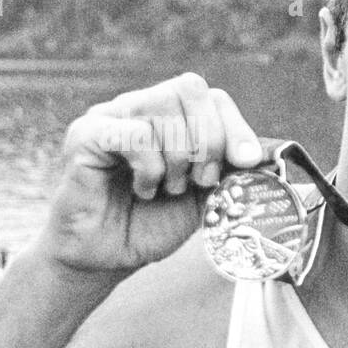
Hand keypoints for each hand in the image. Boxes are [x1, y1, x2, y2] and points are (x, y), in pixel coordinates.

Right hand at [37, 72, 264, 274]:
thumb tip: (261, 154)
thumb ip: (230, 169)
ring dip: (178, 158)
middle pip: (190, 90)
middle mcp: (139, 107)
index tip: (246, 161)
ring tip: (168, 188)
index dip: (235, 127)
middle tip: (200, 180)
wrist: (108, 257)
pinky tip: (144, 189)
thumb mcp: (205, 195)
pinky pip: (133, 133)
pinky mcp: (85, 135)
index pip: (211, 96)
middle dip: (209, 140)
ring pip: (162, 107)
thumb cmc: (152, 223)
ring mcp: (109, 116)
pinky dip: (150, 166)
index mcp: (170, 117)